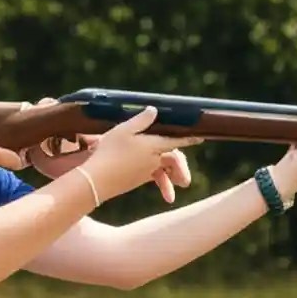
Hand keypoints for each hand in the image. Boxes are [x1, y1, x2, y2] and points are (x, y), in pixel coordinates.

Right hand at [21, 98, 191, 202]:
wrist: (96, 181)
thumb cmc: (109, 152)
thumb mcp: (123, 130)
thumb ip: (140, 120)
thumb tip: (153, 110)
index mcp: (153, 146)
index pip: (176, 141)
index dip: (188, 138)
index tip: (200, 137)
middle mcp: (153, 161)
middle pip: (173, 160)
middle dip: (180, 169)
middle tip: (186, 179)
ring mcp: (145, 173)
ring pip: (163, 173)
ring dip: (170, 180)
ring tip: (177, 188)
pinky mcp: (135, 181)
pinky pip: (153, 179)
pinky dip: (158, 184)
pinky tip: (153, 184)